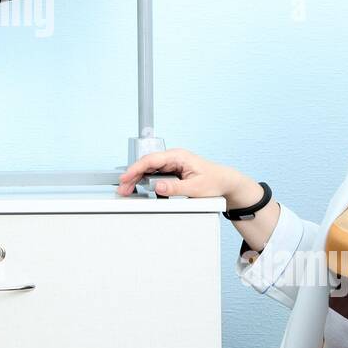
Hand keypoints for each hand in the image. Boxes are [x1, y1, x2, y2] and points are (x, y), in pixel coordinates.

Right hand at [116, 148, 245, 198]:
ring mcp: (172, 164)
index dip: (136, 169)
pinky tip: (139, 188)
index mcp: (178, 156)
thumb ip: (176, 188)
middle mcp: (173, 158)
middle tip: (123, 189)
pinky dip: (146, 181)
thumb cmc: (214, 181)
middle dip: (133, 176)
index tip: (125, 178)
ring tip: (127, 190)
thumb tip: (157, 187)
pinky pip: (155, 175)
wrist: (225, 181)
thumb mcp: (195, 188)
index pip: (151, 160)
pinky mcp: (172, 171)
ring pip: (149, 170)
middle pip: (147, 165)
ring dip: (138, 179)